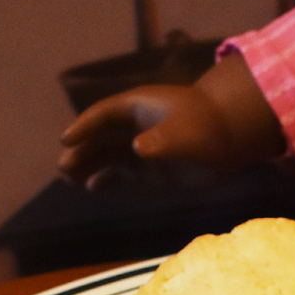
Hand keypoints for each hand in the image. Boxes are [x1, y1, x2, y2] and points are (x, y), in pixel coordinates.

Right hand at [57, 52, 285, 190]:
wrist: (232, 140)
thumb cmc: (208, 128)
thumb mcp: (186, 133)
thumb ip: (161, 141)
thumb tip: (138, 149)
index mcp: (139, 107)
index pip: (104, 115)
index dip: (84, 126)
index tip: (66, 139)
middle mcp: (135, 126)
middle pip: (100, 137)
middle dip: (81, 151)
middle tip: (63, 168)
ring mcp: (142, 148)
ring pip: (107, 156)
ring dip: (88, 166)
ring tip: (68, 180)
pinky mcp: (151, 170)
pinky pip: (122, 174)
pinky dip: (106, 179)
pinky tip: (90, 187)